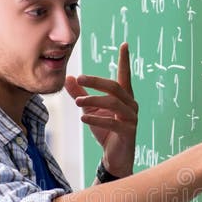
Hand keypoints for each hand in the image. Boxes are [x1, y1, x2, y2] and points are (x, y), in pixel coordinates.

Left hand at [65, 43, 137, 177]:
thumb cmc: (105, 130)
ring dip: (93, 100)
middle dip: (96, 81)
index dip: (125, 60)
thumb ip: (81, 93)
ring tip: (77, 102)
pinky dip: (96, 119)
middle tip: (80, 78)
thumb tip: (69, 77)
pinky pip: (112, 122)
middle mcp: (131, 104)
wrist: (113, 156)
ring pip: (113, 103)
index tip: (125, 44)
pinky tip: (83, 118)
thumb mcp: (90, 109)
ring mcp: (131, 118)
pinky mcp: (128, 131)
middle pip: (114, 87)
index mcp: (124, 97)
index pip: (125, 75)